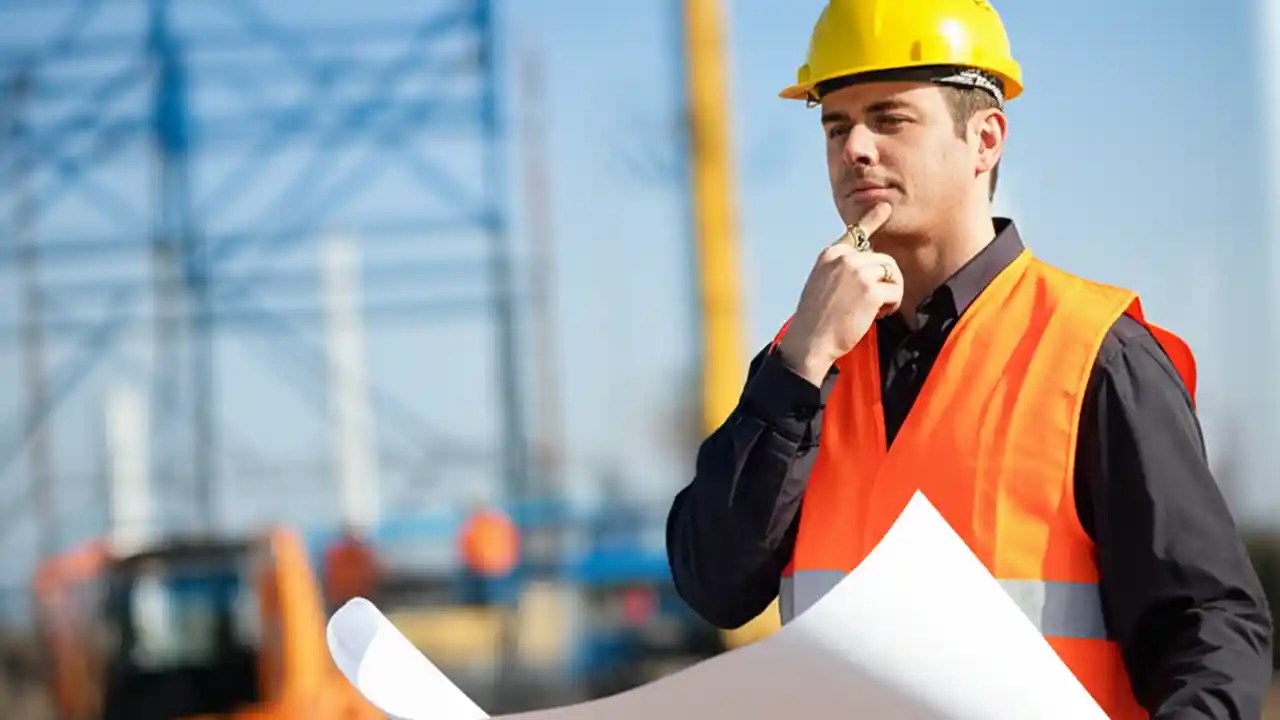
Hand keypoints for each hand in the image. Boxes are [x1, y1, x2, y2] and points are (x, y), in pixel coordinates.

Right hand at [777, 202, 901, 386]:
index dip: (871, 219)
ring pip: (892, 271)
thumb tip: (869, 266)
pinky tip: (876, 316)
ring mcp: (857, 272)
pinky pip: (896, 291)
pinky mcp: (870, 290)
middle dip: (884, 281)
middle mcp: (844, 258)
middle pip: (883, 258)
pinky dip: (891, 305)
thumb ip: (842, 270)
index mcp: (830, 255)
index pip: (855, 233)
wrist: (809, 341)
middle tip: (871, 304)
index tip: (884, 207)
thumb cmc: (816, 320)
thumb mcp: (822, 284)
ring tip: (874, 310)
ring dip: (890, 292)